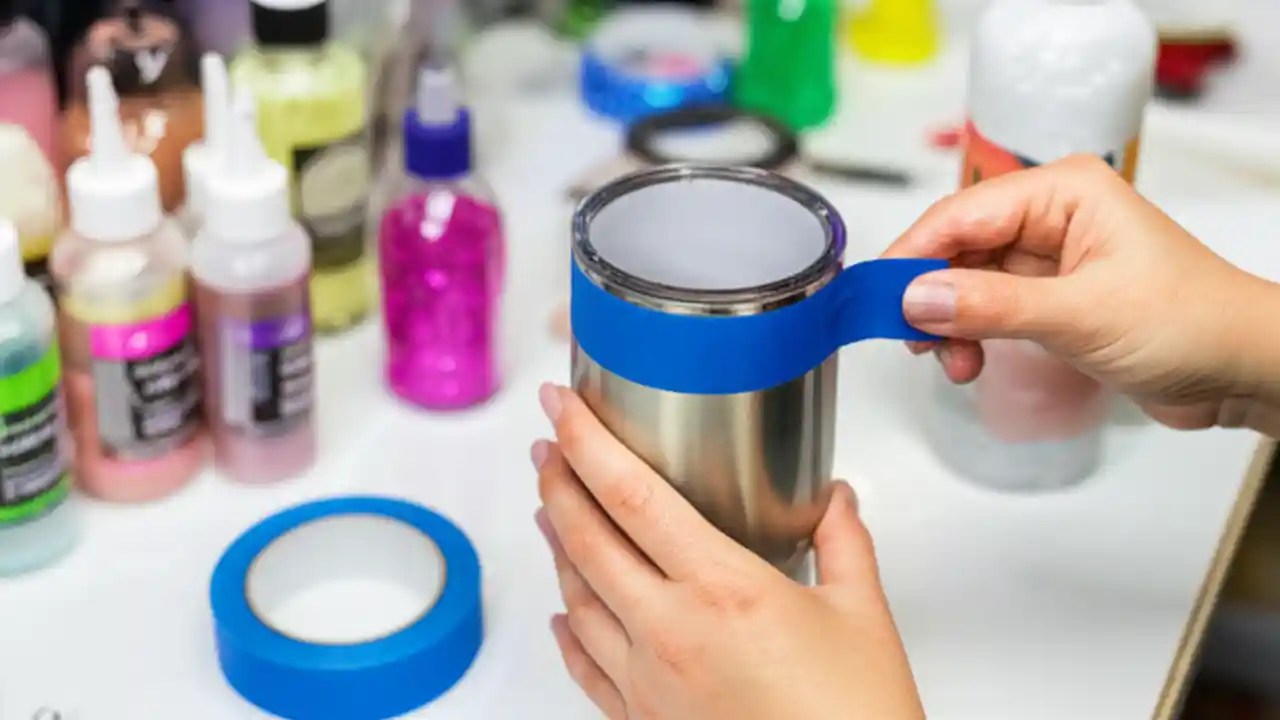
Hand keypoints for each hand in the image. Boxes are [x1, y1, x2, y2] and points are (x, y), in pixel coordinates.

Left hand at [532, 384, 924, 719]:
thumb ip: (844, 543)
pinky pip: (585, 666)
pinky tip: (562, 615)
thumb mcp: (862, 615)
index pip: (631, 495)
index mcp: (723, 590)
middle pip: (587, 539)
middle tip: (546, 446)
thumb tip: (837, 500)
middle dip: (557, 482)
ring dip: (557, 546)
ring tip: (550, 509)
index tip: (561, 405)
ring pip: (577, 597)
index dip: (585, 441)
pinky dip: (567, 631)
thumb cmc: (855, 718)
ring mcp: (648, 681)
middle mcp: (670, 631)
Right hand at [885, 155, 1279, 432]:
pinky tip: (971, 363)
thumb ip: (991, 306)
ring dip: (949, 324)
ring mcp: (1049, 259)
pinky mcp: (1050, 298)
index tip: (874, 296)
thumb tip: (915, 298)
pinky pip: (987, 309)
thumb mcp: (1080, 314)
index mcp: (1063, 192)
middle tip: (909, 339)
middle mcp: (1051, 216)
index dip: (912, 254)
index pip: (961, 213)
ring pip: (966, 282)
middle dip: (929, 295)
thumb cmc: (1188, 323)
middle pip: (957, 247)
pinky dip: (971, 336)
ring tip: (953, 364)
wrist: (1243, 371)